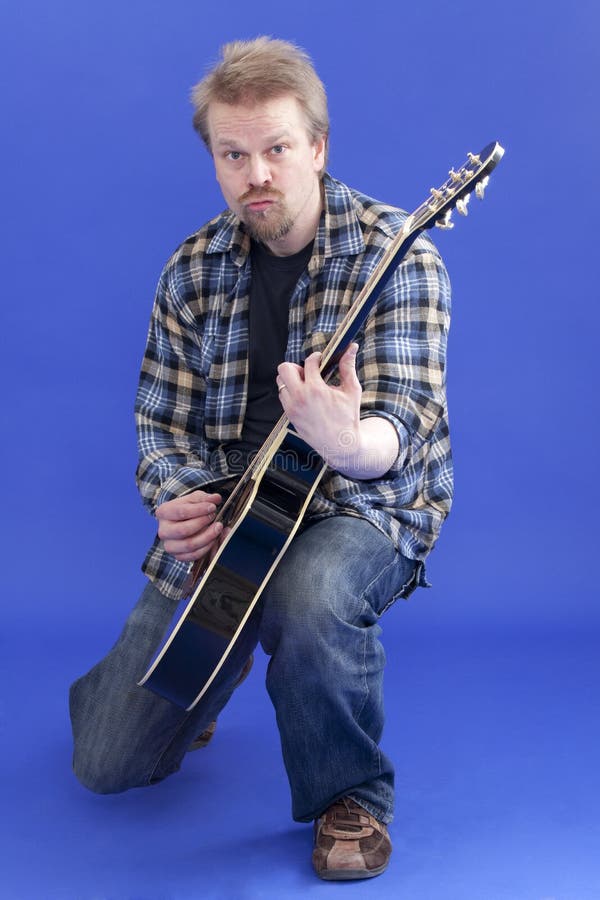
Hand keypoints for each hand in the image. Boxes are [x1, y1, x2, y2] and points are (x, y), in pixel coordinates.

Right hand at [156, 491, 222, 561]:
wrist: (180, 522)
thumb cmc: (186, 509)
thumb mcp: (193, 499)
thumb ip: (204, 498)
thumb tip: (216, 498)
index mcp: (163, 513)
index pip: (181, 512)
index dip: (199, 510)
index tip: (212, 507)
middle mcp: (163, 531)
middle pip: (184, 530)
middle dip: (203, 523)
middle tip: (214, 516)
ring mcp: (169, 545)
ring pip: (190, 545)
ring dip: (208, 536)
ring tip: (217, 528)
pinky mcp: (178, 556)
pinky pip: (194, 555)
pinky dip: (206, 548)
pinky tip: (213, 539)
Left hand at [277, 344, 360, 462]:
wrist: (339, 444)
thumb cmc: (348, 417)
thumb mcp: (351, 390)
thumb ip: (348, 367)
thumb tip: (352, 346)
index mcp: (316, 389)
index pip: (309, 362)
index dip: (316, 357)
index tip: (321, 360)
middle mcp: (300, 397)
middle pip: (284, 368)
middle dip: (296, 367)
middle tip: (308, 373)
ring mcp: (292, 407)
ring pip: (280, 382)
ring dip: (292, 380)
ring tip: (307, 386)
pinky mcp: (289, 415)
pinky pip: (283, 396)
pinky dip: (291, 392)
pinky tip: (305, 397)